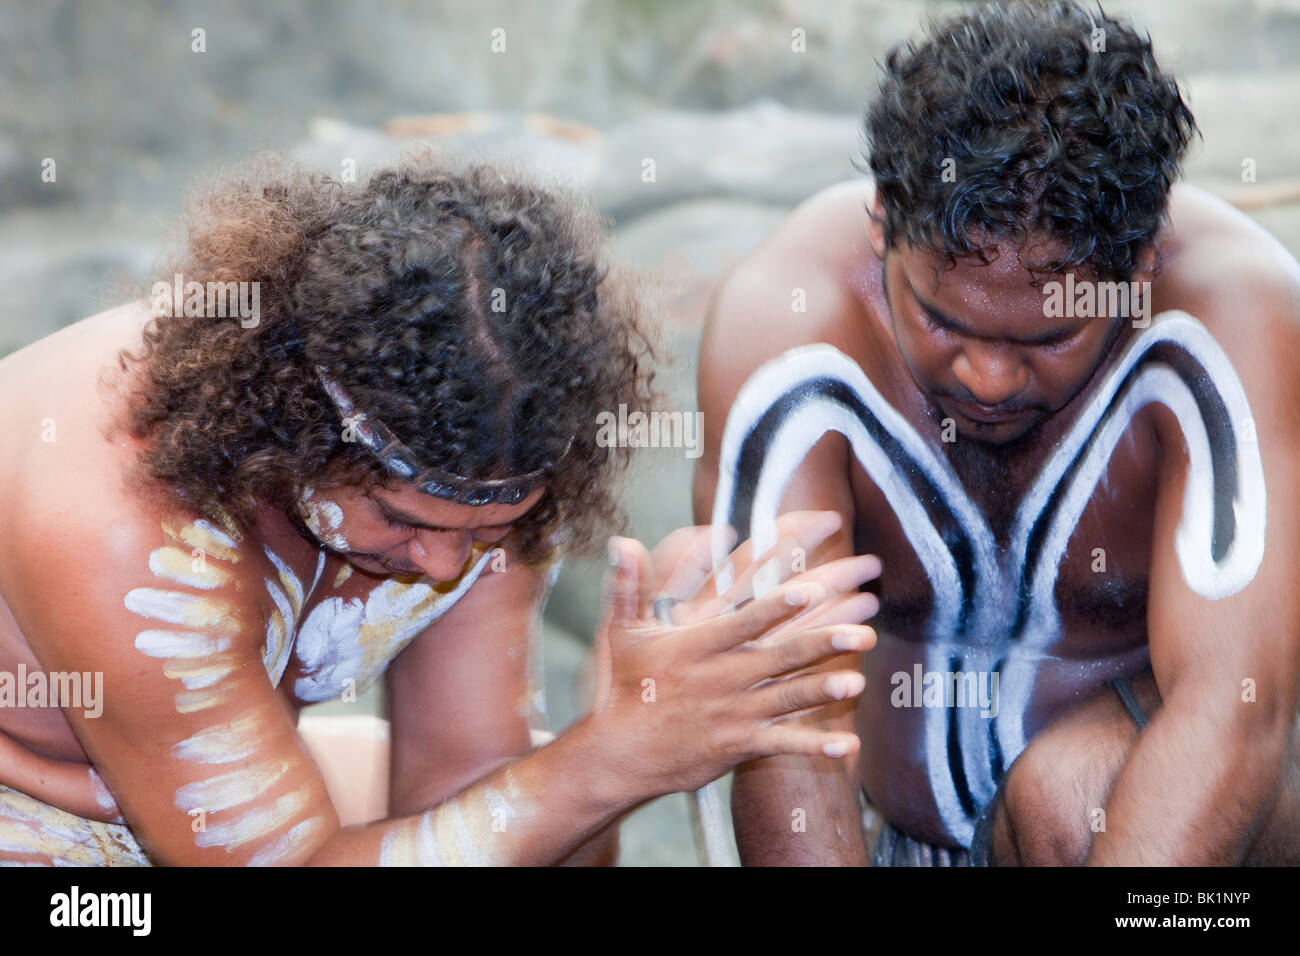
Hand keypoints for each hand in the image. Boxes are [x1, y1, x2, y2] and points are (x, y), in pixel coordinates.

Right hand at [587, 512, 879, 798]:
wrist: (618, 755)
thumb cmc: (624, 688)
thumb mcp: (621, 632)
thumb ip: (628, 585)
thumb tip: (621, 541)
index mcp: (698, 646)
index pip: (745, 620)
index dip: (778, 606)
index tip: (811, 590)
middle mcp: (720, 678)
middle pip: (780, 656)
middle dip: (823, 642)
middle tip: (864, 631)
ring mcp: (732, 713)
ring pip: (787, 699)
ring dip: (824, 690)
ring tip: (859, 681)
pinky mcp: (738, 745)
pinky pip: (782, 745)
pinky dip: (814, 746)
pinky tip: (847, 746)